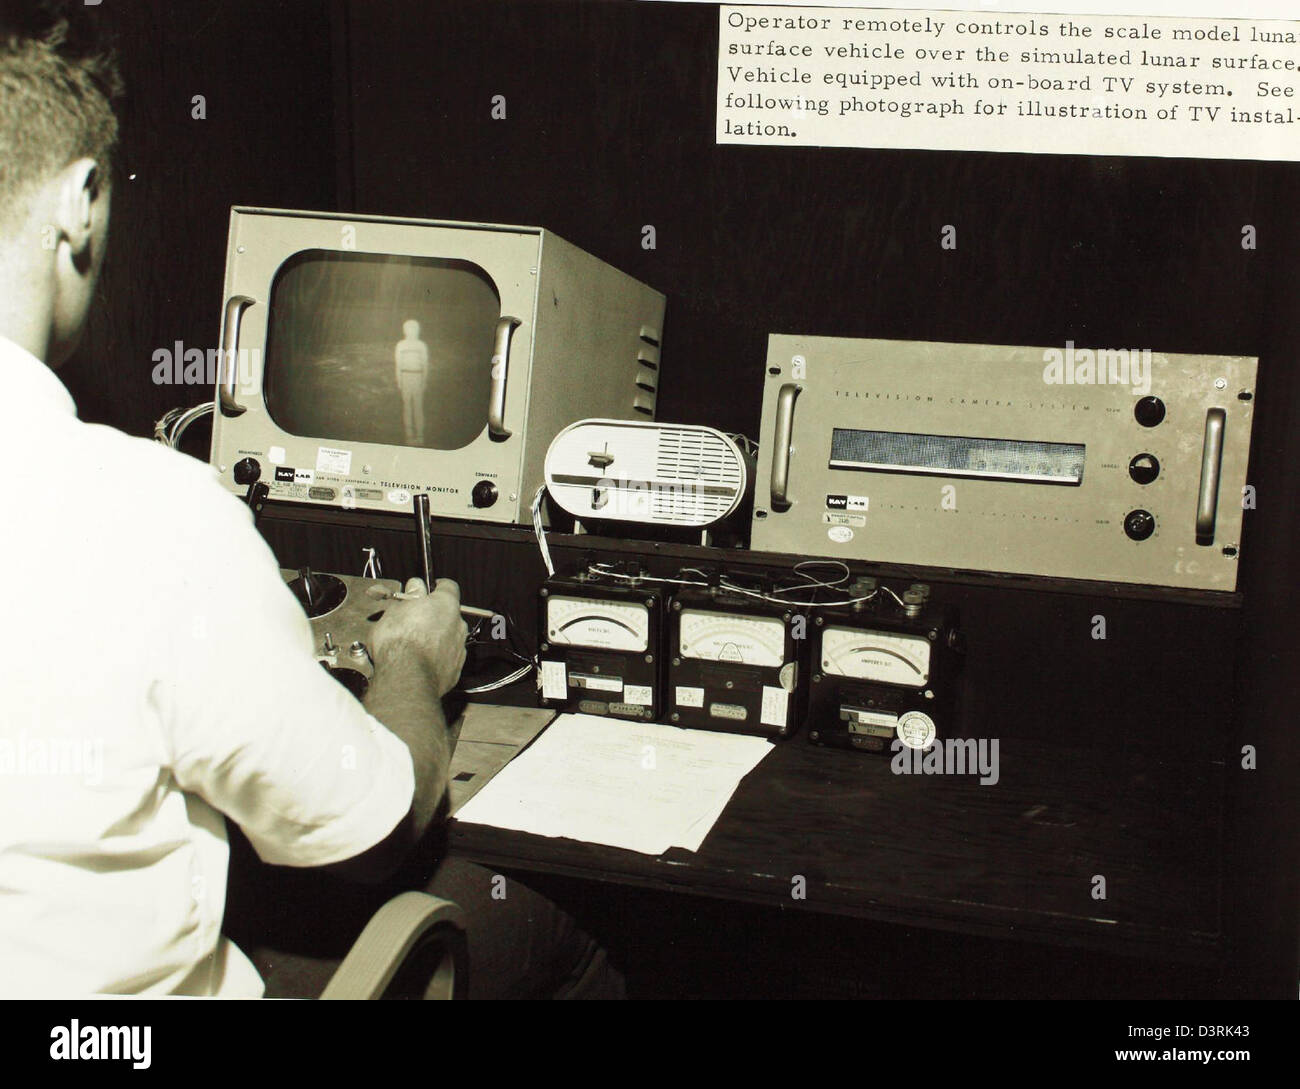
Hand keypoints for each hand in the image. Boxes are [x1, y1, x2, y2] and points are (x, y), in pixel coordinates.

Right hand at [370, 578, 467, 696]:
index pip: (448, 586)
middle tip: (413, 621)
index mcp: (446, 604)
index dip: (435, 587)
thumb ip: (410, 597)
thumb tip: (416, 586)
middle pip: (449, 614)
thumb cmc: (399, 641)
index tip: (424, 591)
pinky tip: (419, 662)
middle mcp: (458, 624)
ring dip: (435, 638)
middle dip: (433, 616)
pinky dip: (436, 658)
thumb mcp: (395, 610)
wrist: (406, 678)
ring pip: (448, 637)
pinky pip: (447, 658)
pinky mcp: (455, 670)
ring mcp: (459, 648)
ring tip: (413, 646)